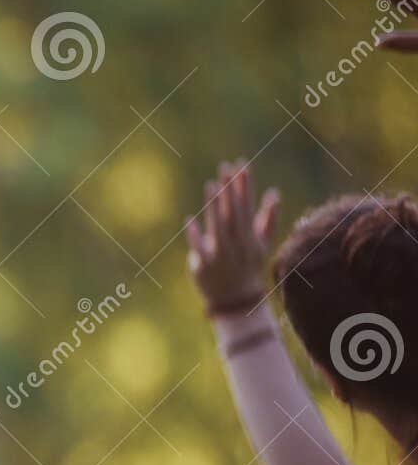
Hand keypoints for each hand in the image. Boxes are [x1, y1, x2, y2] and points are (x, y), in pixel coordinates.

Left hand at [185, 161, 280, 314]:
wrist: (237, 300)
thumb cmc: (248, 267)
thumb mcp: (262, 244)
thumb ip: (268, 218)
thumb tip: (274, 192)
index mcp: (250, 235)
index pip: (247, 205)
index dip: (245, 185)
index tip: (242, 164)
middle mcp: (237, 243)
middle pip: (234, 212)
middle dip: (231, 189)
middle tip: (225, 166)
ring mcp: (221, 254)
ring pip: (218, 226)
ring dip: (215, 206)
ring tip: (211, 184)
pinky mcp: (205, 265)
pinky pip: (200, 248)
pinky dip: (195, 235)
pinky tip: (190, 219)